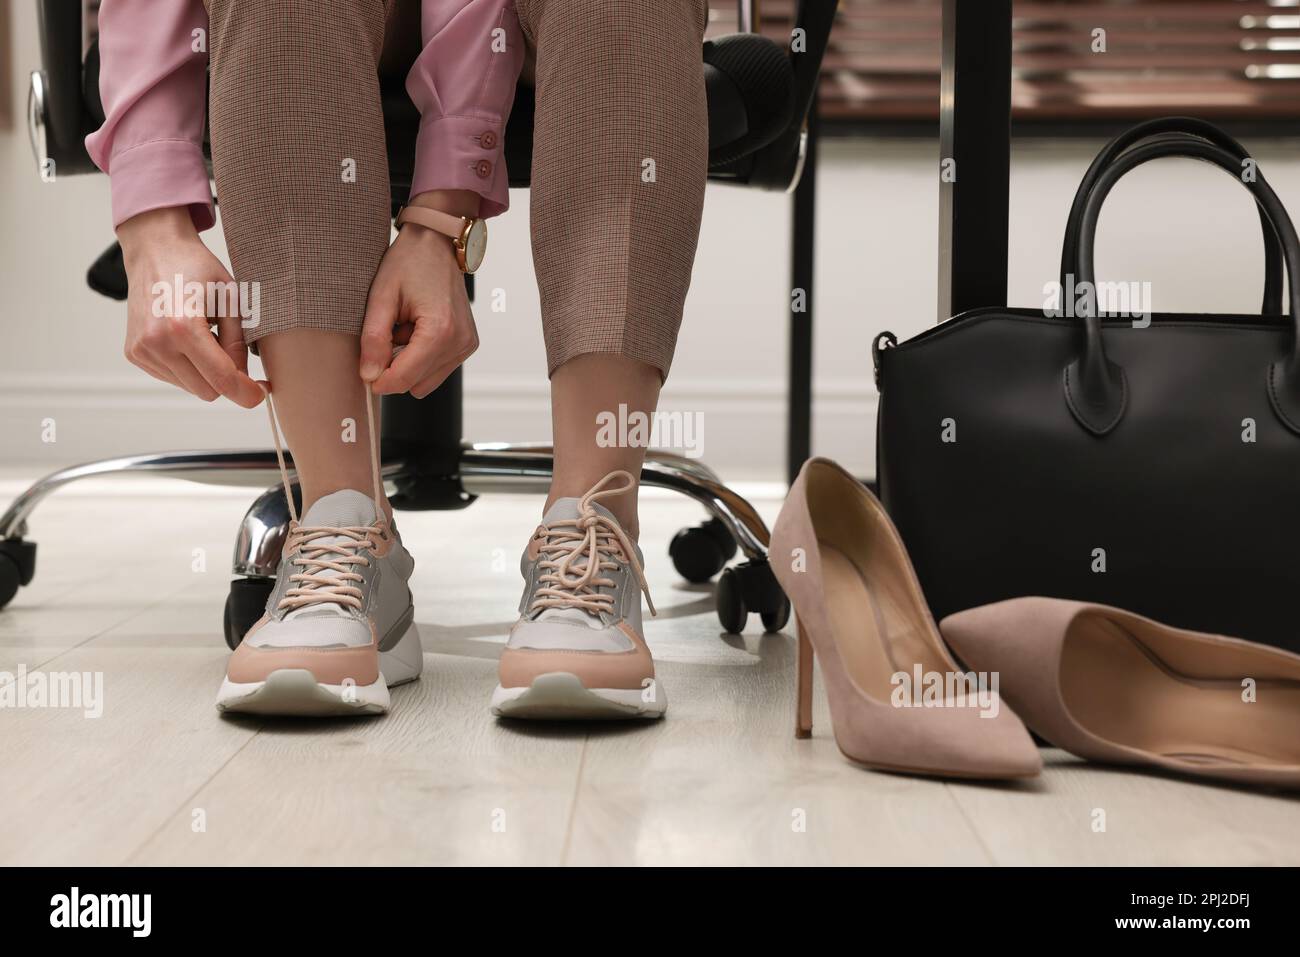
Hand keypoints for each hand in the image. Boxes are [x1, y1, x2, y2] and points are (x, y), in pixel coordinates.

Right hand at [117, 207, 262, 407]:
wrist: (155, 250)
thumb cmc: (196, 268)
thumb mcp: (231, 300)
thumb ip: (238, 344)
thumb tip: (244, 381)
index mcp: (183, 327)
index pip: (221, 380)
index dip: (246, 393)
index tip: (260, 393)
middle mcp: (157, 342)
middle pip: (208, 391)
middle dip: (225, 378)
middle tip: (230, 348)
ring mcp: (142, 350)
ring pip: (191, 387)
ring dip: (205, 372)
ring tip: (203, 335)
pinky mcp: (134, 353)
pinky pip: (173, 378)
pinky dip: (187, 366)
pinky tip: (185, 338)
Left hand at [359, 200, 478, 398]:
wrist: (436, 243)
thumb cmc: (410, 262)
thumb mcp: (381, 296)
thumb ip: (373, 339)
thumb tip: (369, 375)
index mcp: (440, 331)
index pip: (404, 379)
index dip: (378, 379)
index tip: (364, 367)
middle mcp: (459, 342)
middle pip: (414, 384)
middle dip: (394, 368)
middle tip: (387, 335)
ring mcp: (466, 345)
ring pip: (425, 381)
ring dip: (408, 363)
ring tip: (404, 330)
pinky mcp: (467, 344)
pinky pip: (436, 369)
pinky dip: (421, 357)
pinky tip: (417, 330)